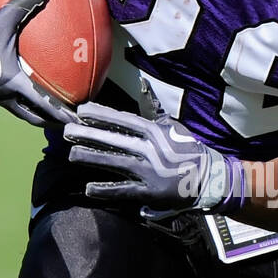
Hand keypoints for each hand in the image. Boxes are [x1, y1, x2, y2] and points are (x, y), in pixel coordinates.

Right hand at [0, 0, 74, 127]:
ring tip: (51, 115)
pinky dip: (22, 102)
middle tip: (68, 123)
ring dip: (37, 115)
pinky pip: (9, 101)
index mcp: (12, 82)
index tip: (76, 121)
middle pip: (33, 116)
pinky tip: (24, 92)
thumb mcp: (0, 19)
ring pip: (21, 111)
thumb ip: (23, 5)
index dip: (61, 113)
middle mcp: (4, 95)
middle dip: (52, 121)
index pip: (43, 104)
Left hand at [63, 103, 244, 211]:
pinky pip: (124, 190)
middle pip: (114, 140)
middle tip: (67, 131)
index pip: (122, 120)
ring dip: (92, 158)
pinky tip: (89, 188)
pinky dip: (107, 190)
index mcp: (154, 131)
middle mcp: (149, 149)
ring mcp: (149, 171)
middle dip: (89, 135)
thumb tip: (143, 85)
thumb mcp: (173, 125)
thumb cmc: (189, 149)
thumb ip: (154, 108)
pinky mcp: (150, 191)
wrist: (209, 177)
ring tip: (72, 154)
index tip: (82, 111)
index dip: (101, 115)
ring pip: (115, 162)